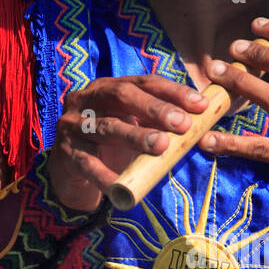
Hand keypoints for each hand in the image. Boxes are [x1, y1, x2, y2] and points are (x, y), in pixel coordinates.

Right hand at [48, 75, 209, 210]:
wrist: (71, 173)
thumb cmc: (111, 148)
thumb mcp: (136, 129)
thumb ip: (161, 125)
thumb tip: (204, 126)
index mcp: (109, 87)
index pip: (144, 82)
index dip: (172, 92)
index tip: (200, 105)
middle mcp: (87, 99)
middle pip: (122, 95)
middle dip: (155, 108)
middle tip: (182, 124)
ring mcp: (72, 125)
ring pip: (105, 127)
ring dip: (135, 136)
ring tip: (161, 146)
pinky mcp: (65, 153)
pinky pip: (87, 164)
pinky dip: (105, 176)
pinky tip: (122, 186)